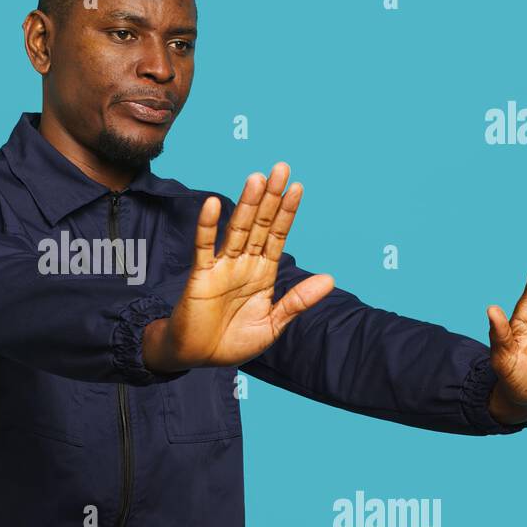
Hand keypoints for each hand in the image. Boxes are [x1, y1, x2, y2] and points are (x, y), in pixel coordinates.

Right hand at [143, 162, 335, 371]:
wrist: (197, 358)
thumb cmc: (232, 342)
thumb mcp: (272, 324)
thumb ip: (297, 301)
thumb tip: (330, 278)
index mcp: (262, 274)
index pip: (278, 236)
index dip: (287, 213)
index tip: (297, 187)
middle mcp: (244, 264)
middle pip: (261, 225)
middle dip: (271, 198)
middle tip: (281, 168)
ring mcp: (222, 268)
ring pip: (237, 230)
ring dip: (247, 204)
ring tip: (257, 178)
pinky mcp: (202, 276)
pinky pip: (205, 247)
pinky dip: (208, 226)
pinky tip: (215, 204)